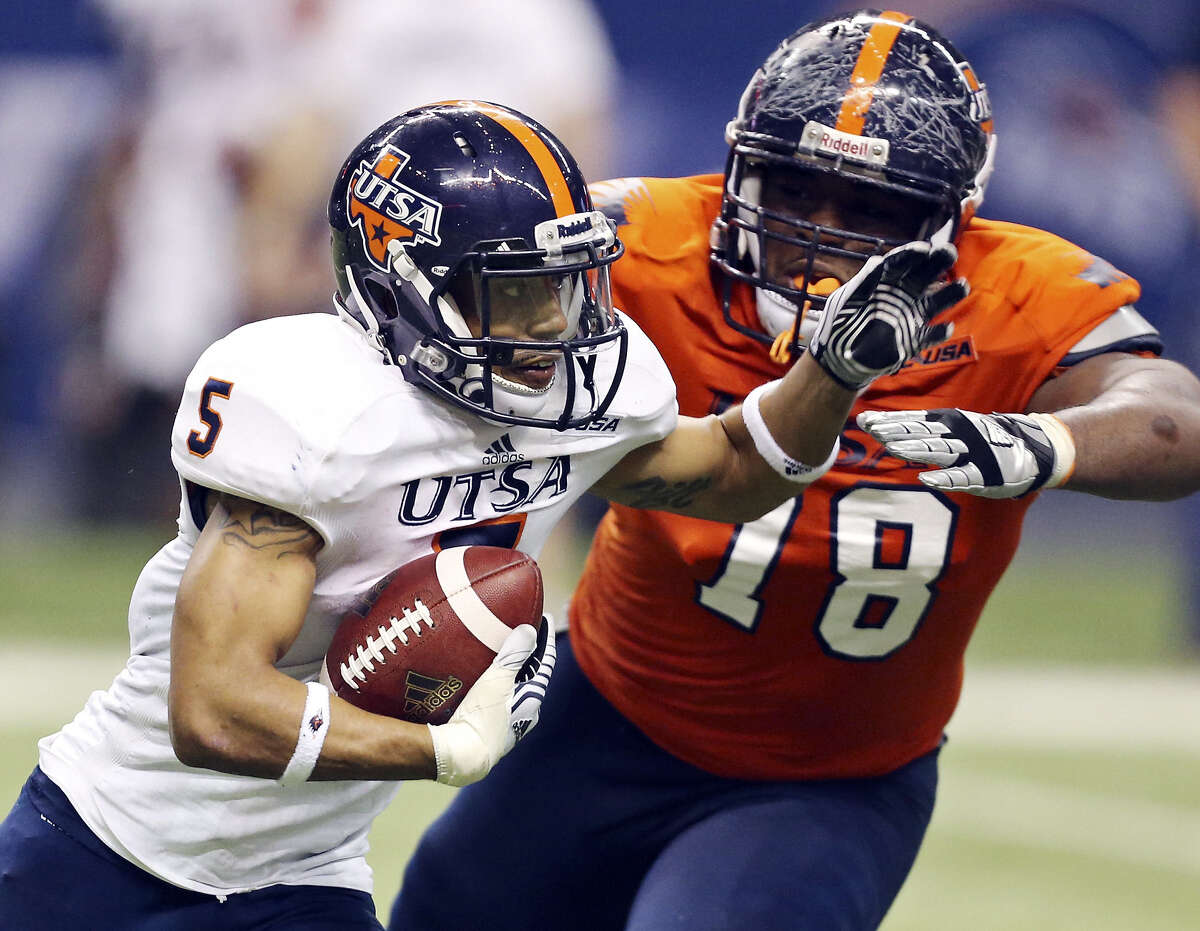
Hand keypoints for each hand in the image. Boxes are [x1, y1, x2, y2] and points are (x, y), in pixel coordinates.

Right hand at [427, 621, 552, 785]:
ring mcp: (510, 722)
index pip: (545, 662)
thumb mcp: (497, 681)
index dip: (545, 639)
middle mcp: (526, 712)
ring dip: (511, 670)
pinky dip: (497, 684)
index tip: (545, 619)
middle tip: (520, 631)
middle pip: (532, 675)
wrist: (460, 756)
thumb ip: (513, 655)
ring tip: (501, 652)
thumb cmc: (480, 717)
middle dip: (527, 653)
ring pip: (515, 688)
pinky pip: (500, 699)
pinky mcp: (493, 729)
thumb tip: (530, 630)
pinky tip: (483, 680)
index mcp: (533, 699)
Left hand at [808, 241, 966, 389]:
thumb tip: (877, 261)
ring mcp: (911, 315)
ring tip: (962, 286)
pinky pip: (931, 334)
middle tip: (949, 253)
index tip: (924, 249)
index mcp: (884, 280)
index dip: (912, 254)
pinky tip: (945, 327)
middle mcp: (902, 293)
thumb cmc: (838, 324)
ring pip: (937, 300)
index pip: (902, 262)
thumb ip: (862, 283)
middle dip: (938, 262)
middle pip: (925, 273)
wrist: (837, 359)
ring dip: (950, 293)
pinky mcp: (914, 339)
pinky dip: (939, 332)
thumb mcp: (845, 300)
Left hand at [857, 408, 1075, 497]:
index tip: (865, 420)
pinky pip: (963, 476)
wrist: (1034, 448)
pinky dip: (945, 478)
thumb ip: (920, 427)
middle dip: (897, 431)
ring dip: (916, 449)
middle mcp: (958, 434)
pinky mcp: (985, 474)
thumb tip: (878, 422)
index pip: (914, 420)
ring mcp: (972, 453)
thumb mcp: (952, 428)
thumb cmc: (983, 440)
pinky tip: (927, 479)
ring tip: (893, 448)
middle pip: (922, 432)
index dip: (890, 421)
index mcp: (949, 423)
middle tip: (872, 431)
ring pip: (939, 450)